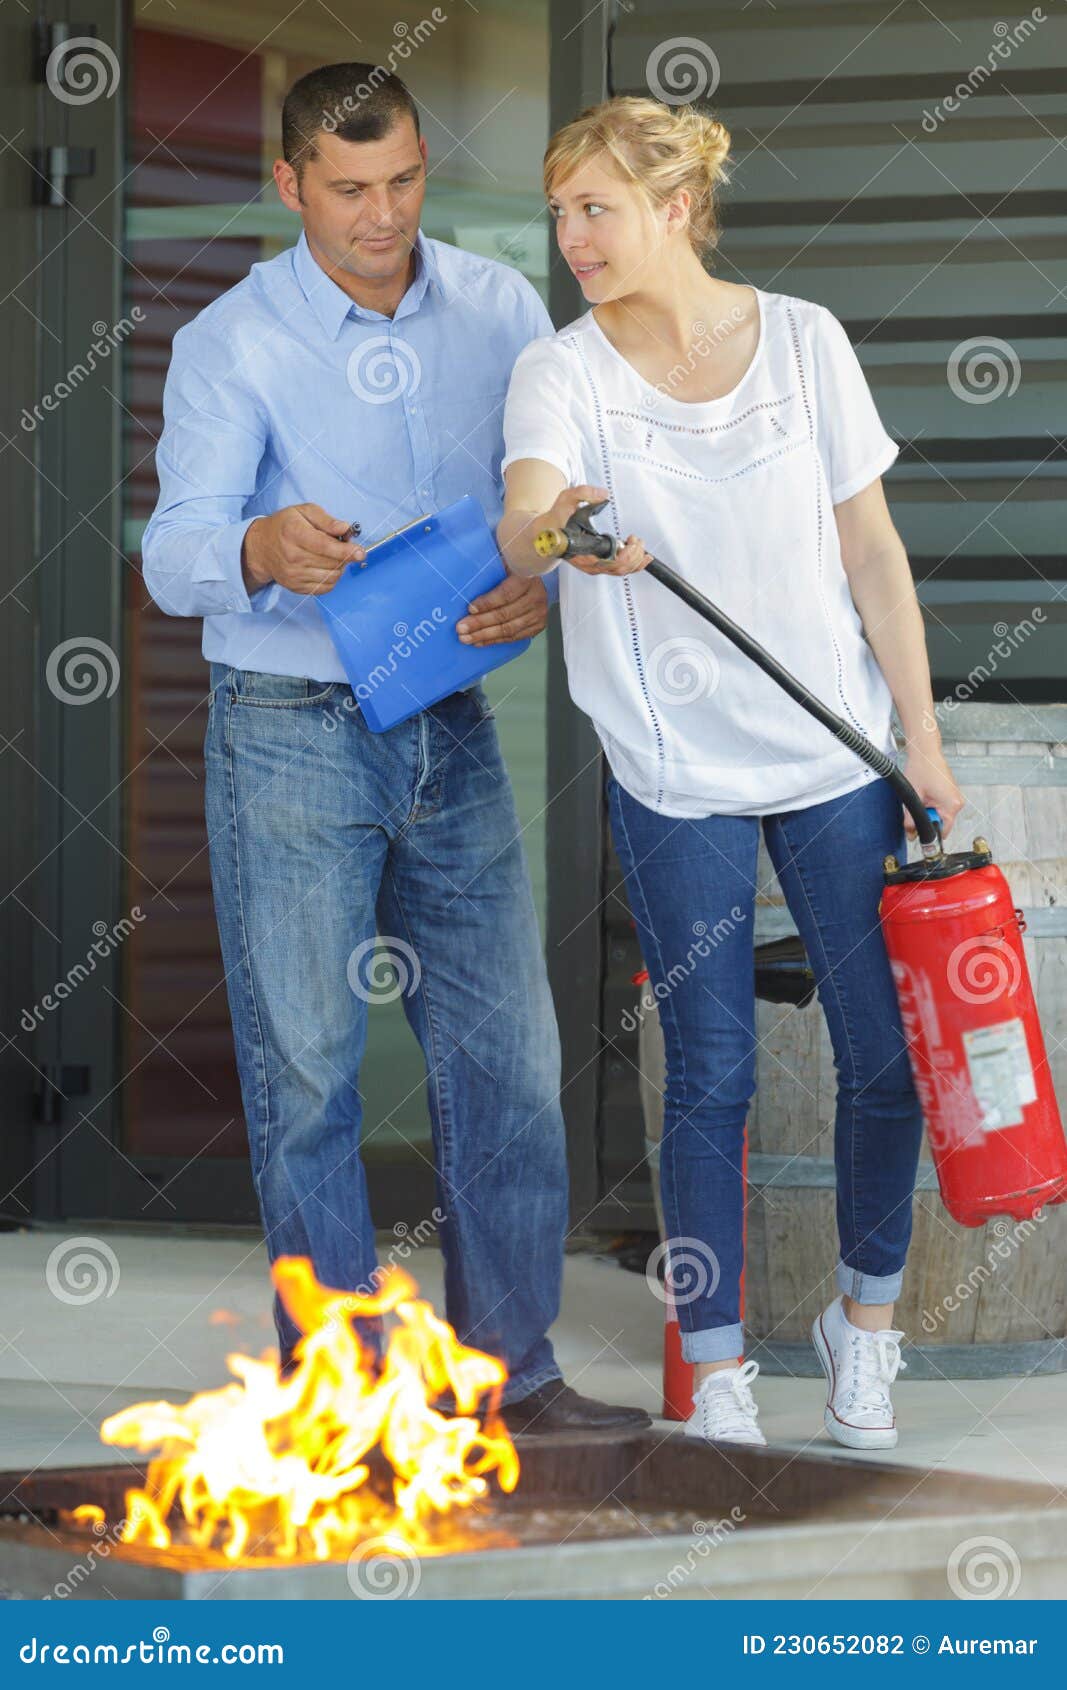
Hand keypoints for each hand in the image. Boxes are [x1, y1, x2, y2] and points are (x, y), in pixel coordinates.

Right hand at [242, 503, 365, 595]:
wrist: (261, 547)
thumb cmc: (285, 526)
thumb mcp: (303, 511)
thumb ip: (326, 519)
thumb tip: (345, 529)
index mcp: (294, 533)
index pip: (324, 546)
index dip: (345, 550)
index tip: (360, 552)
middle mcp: (292, 556)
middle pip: (330, 563)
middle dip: (345, 556)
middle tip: (345, 546)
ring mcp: (293, 575)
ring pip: (330, 576)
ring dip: (340, 567)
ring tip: (334, 556)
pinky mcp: (296, 587)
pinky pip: (324, 588)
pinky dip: (332, 578)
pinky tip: (327, 567)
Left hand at [456, 572, 550, 646]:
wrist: (534, 578)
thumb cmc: (515, 569)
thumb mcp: (505, 561)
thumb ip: (491, 568)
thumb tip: (465, 574)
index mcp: (528, 578)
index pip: (507, 594)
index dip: (488, 603)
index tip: (470, 609)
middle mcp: (536, 597)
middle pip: (506, 614)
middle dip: (480, 623)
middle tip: (461, 628)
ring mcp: (538, 613)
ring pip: (509, 629)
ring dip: (485, 635)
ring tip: (466, 638)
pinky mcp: (537, 626)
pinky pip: (513, 637)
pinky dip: (494, 640)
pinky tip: (479, 641)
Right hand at [541, 484, 650, 576]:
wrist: (544, 533)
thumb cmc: (555, 519)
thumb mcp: (565, 499)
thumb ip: (583, 493)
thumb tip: (603, 494)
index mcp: (582, 553)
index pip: (609, 563)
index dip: (626, 555)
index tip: (630, 539)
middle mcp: (588, 564)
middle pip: (619, 569)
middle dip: (634, 555)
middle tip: (636, 539)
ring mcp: (593, 566)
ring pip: (620, 571)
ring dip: (636, 560)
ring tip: (640, 545)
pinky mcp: (597, 564)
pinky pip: (618, 569)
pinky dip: (634, 564)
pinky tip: (643, 557)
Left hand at [901, 741, 964, 840]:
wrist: (925, 752)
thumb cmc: (921, 769)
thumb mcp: (913, 798)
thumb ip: (911, 819)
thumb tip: (911, 834)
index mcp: (951, 806)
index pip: (942, 832)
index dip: (928, 834)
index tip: (917, 833)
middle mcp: (957, 803)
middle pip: (940, 823)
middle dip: (926, 820)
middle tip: (915, 807)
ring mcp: (955, 797)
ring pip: (939, 814)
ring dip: (928, 811)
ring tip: (921, 796)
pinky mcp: (951, 793)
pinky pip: (941, 806)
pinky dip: (931, 804)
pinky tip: (924, 793)